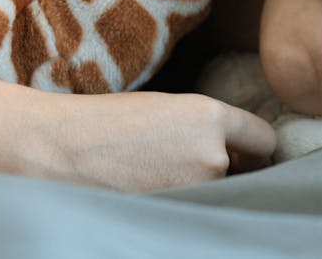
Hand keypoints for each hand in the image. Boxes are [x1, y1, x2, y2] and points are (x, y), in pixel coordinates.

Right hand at [24, 91, 276, 191]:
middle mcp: (212, 154)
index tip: (247, 153)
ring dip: (196, 188)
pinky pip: (191, 210)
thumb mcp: (167, 108)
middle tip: (179, 163)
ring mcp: (194, 189)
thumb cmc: (107, 122)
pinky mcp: (175, 214)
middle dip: (223, 169)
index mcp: (211, 116)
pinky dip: (178, 205)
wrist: (57, 150)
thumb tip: (232, 152)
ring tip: (153, 175)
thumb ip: (206, 127)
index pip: (264, 139)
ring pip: (214, 192)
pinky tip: (148, 192)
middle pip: (240, 170)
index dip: (254, 147)